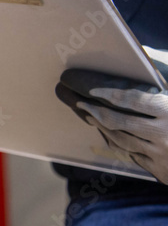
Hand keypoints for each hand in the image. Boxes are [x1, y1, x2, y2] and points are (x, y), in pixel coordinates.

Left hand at [57, 65, 167, 182]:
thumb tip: (141, 52)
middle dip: (85, 105)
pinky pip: (129, 153)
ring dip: (96, 122)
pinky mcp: (162, 172)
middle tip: (67, 92)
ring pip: (118, 137)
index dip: (99, 89)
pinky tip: (102, 127)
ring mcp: (162, 156)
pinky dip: (113, 138)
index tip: (78, 82)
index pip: (126, 98)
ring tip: (80, 107)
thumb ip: (165, 70)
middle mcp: (164, 135)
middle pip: (114, 119)